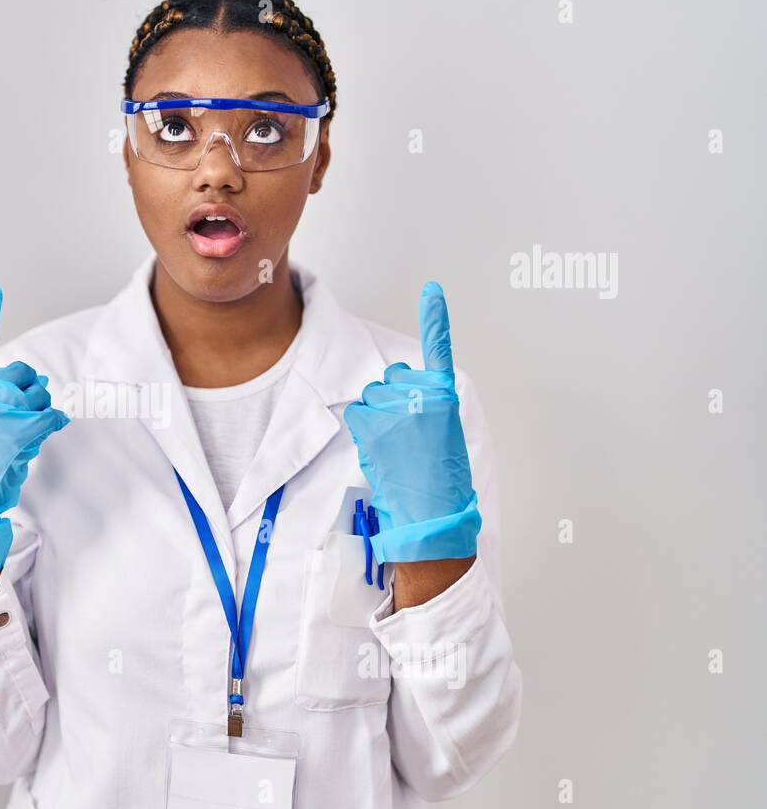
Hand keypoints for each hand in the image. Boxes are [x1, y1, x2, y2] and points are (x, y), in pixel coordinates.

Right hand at [0, 282, 69, 577]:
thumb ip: (2, 399)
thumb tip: (46, 387)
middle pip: (26, 375)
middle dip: (31, 398)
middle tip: (13, 427)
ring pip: (41, 396)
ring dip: (39, 418)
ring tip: (15, 441)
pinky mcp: (17, 425)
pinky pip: (50, 416)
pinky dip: (52, 425)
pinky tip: (33, 440)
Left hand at [343, 281, 480, 564]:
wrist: (433, 517)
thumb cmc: (441, 486)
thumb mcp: (446, 440)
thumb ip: (427, 412)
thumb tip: (402, 407)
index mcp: (444, 398)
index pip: (436, 352)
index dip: (435, 321)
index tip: (433, 291)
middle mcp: (421, 396)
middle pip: (390, 381)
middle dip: (390, 403)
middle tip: (403, 438)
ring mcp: (395, 409)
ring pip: (370, 399)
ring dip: (373, 418)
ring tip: (392, 451)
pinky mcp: (373, 427)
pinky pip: (361, 408)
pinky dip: (362, 417)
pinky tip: (376, 418)